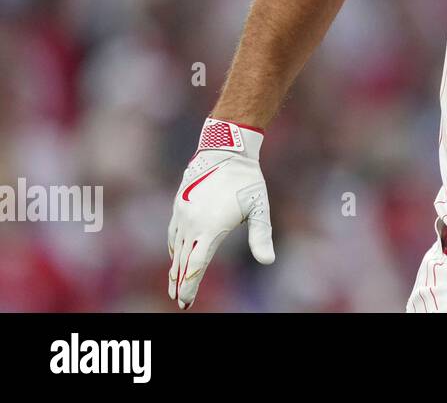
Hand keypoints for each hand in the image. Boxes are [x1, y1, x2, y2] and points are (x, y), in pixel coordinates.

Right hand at [167, 118, 274, 308]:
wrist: (225, 150)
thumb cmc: (246, 181)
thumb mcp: (259, 208)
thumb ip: (261, 236)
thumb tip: (268, 261)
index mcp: (210, 228)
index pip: (196, 266)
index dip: (190, 286)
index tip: (185, 302)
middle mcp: (192, 224)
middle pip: (183, 261)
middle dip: (180, 283)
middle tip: (181, 302)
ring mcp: (182, 214)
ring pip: (176, 248)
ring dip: (175, 267)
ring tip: (175, 284)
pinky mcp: (179, 205)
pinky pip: (173, 233)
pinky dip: (174, 248)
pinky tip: (175, 255)